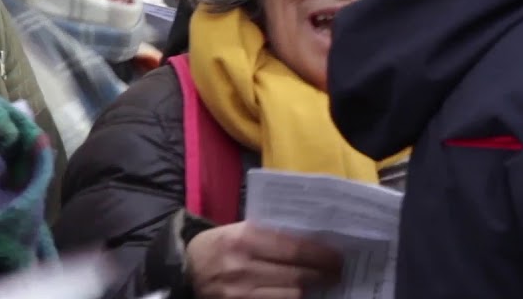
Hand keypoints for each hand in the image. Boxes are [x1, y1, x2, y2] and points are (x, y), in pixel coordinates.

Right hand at [185, 221, 341, 297]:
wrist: (182, 270)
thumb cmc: (219, 245)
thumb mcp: (241, 230)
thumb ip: (272, 235)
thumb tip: (313, 242)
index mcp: (245, 238)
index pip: (295, 249)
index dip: (322, 255)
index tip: (339, 257)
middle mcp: (242, 267)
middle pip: (297, 276)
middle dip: (323, 275)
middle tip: (339, 273)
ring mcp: (239, 294)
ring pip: (290, 296)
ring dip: (310, 291)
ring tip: (323, 284)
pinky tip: (301, 294)